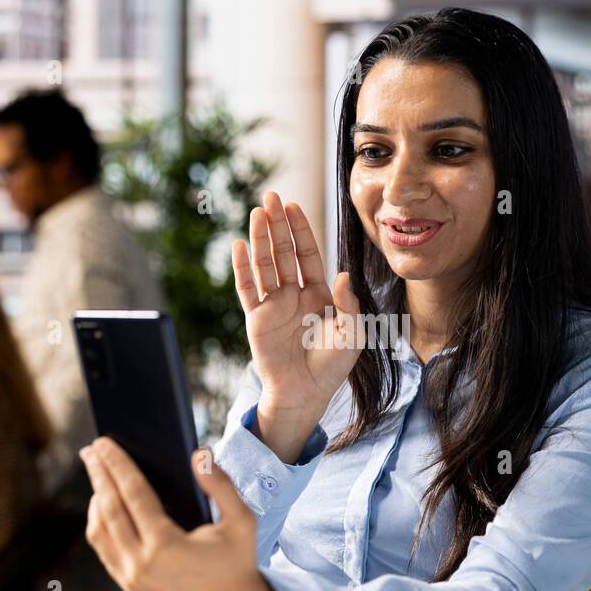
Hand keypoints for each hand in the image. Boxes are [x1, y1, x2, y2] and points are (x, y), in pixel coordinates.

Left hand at [80, 437, 284, 590]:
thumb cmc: (238, 562)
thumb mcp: (242, 521)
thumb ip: (221, 486)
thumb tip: (198, 454)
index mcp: (166, 547)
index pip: (133, 495)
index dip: (117, 465)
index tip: (104, 443)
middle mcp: (141, 565)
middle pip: (108, 509)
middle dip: (98, 475)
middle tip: (91, 450)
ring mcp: (131, 579)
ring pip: (99, 531)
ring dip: (96, 499)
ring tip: (98, 474)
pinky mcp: (129, 586)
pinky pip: (104, 549)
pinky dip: (100, 523)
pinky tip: (104, 505)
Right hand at [233, 191, 362, 461]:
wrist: (306, 393)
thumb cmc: (332, 366)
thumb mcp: (352, 333)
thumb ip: (349, 304)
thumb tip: (343, 275)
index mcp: (319, 294)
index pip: (308, 255)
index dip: (301, 231)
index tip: (294, 207)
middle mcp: (294, 294)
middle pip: (284, 253)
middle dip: (278, 225)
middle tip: (271, 197)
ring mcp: (274, 305)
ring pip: (265, 265)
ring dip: (261, 239)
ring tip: (256, 213)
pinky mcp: (257, 319)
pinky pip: (247, 289)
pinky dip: (243, 269)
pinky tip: (239, 246)